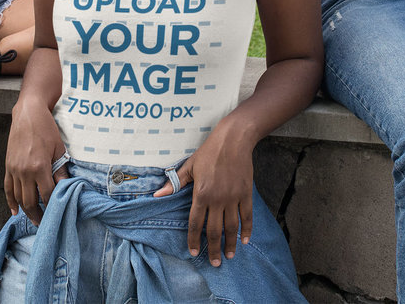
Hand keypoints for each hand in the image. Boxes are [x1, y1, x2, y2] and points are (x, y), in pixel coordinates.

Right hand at [3, 98, 68, 224]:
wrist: (28, 114)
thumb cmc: (46, 129)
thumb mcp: (59, 149)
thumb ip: (61, 170)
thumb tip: (66, 187)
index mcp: (39, 167)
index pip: (47, 194)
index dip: (53, 205)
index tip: (59, 211)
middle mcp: (24, 171)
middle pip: (31, 201)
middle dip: (39, 215)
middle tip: (46, 224)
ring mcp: (14, 169)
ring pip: (18, 198)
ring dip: (26, 211)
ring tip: (35, 220)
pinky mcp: (8, 167)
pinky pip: (8, 188)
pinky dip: (10, 201)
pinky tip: (15, 211)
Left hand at [154, 122, 253, 266]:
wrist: (234, 140)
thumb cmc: (209, 151)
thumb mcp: (190, 165)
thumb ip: (175, 182)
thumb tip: (157, 194)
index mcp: (201, 194)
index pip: (195, 223)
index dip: (194, 239)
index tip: (194, 252)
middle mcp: (217, 199)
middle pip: (214, 230)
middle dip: (214, 249)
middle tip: (215, 263)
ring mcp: (233, 197)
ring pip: (231, 226)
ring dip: (230, 243)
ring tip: (229, 256)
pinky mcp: (246, 193)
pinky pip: (247, 216)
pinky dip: (246, 229)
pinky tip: (244, 240)